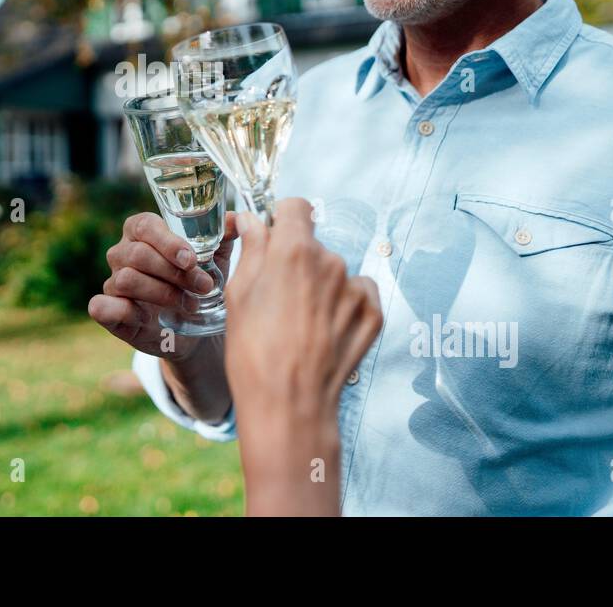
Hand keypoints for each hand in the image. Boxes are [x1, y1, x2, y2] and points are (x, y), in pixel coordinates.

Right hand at [89, 211, 239, 361]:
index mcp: (142, 231)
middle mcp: (122, 253)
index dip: (168, 242)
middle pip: (139, 254)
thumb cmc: (199, 283)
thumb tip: (234, 219)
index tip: (192, 260)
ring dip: (162, 293)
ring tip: (190, 304)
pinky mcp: (108, 310)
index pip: (145, 225)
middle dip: (174, 272)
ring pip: (127, 279)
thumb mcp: (216, 259)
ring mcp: (112, 281)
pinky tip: (144, 317)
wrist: (194, 327)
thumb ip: (223, 236)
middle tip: (203, 286)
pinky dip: (119, 309)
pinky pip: (100, 305)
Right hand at [224, 197, 382, 514]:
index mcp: (294, 250)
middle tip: (277, 297)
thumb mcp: (239, 295)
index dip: (282, 219)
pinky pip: (357, 294)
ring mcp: (356, 288)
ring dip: (320, 286)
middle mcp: (331, 261)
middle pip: (313, 244)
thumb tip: (252, 221)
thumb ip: (251, 249)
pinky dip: (342, 306)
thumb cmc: (254, 352)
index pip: (296, 207)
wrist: (290, 406)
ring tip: (299, 323)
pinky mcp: (373, 313)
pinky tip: (322, 332)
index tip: (274, 236)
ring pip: (334, 272)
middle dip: (296, 261)